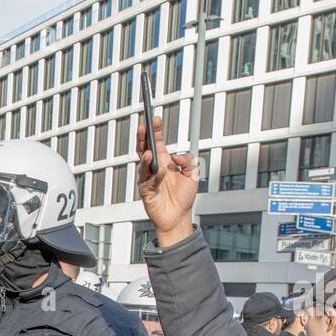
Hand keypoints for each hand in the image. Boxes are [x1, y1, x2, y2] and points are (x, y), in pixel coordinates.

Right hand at [136, 114, 197, 247]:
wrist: (178, 217)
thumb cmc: (183, 196)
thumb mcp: (193, 175)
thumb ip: (188, 161)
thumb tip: (176, 156)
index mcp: (164, 160)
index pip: (157, 141)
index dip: (155, 130)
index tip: (154, 118)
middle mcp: (154, 167)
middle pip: (144, 148)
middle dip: (143, 137)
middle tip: (144, 126)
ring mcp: (148, 178)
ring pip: (143, 164)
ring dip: (146, 157)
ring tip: (150, 151)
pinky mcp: (146, 191)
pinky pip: (149, 181)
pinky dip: (155, 176)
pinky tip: (161, 172)